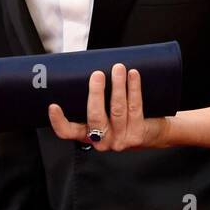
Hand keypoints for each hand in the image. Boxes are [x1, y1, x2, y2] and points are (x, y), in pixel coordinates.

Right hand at [47, 63, 169, 151]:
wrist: (155, 133)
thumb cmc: (126, 119)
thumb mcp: (105, 115)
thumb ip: (94, 100)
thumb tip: (86, 70)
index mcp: (88, 135)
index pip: (68, 132)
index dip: (59, 122)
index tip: (54, 106)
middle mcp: (102, 140)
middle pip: (95, 117)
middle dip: (96, 93)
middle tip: (97, 75)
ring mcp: (120, 140)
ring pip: (117, 110)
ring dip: (118, 86)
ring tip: (118, 68)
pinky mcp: (137, 135)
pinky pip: (135, 108)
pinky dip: (134, 88)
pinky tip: (133, 75)